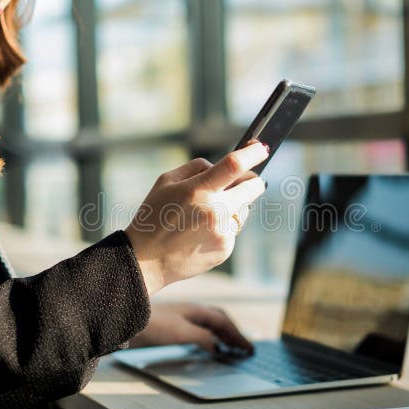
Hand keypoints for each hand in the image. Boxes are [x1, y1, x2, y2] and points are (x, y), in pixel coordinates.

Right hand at [124, 142, 267, 293]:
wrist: (147, 259)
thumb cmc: (154, 215)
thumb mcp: (166, 181)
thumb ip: (198, 168)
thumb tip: (225, 167)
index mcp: (198, 190)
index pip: (235, 165)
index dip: (253, 153)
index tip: (261, 148)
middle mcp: (215, 211)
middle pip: (253, 188)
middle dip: (251, 181)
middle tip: (242, 181)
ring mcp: (223, 232)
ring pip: (243, 209)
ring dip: (233, 206)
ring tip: (203, 216)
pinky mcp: (226, 248)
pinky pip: (234, 229)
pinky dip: (223, 226)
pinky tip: (201, 233)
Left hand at [128, 303, 252, 352]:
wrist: (126, 318)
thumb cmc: (153, 325)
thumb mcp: (181, 333)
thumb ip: (202, 338)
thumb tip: (217, 347)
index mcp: (197, 311)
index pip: (224, 322)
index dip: (238, 336)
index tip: (249, 349)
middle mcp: (191, 311)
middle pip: (219, 320)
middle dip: (233, 333)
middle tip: (244, 348)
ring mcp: (182, 316)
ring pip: (209, 324)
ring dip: (222, 335)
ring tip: (230, 348)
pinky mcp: (173, 324)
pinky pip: (200, 328)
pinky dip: (210, 336)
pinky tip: (207, 345)